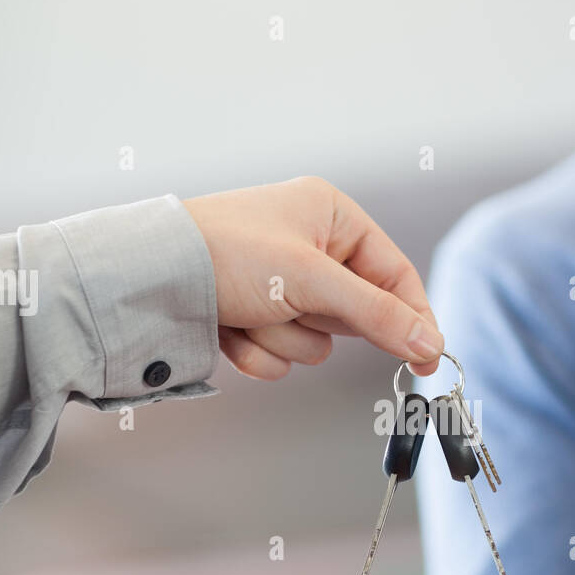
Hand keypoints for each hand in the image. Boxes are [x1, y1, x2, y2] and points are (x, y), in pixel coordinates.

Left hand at [182, 177, 443, 379]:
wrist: (144, 278)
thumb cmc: (225, 254)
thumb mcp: (312, 280)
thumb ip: (376, 314)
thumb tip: (429, 342)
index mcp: (331, 215)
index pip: (395, 274)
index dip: (413, 318)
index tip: (430, 358)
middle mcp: (308, 245)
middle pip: (354, 315)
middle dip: (319, 323)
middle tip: (292, 307)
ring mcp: (278, 284)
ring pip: (314, 342)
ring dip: (283, 339)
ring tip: (249, 312)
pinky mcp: (252, 315)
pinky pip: (280, 354)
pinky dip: (257, 351)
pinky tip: (229, 329)